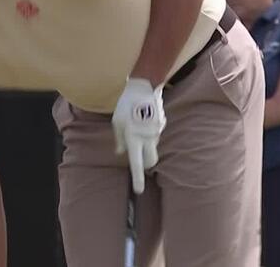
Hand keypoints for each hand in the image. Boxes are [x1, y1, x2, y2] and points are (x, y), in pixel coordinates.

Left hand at [112, 78, 165, 193]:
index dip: (137, 179)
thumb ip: (119, 139)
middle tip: (139, 159)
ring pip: (152, 146)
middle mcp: (148, 139)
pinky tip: (144, 118)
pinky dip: (149, 131)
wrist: (144, 88)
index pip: (136, 164)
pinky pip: (155, 133)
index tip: (139, 191)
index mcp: (134, 139)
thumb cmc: (126, 105)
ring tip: (137, 126)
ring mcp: (157, 132)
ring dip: (146, 144)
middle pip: (150, 161)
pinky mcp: (162, 124)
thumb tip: (119, 152)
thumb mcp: (117, 122)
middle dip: (145, 164)